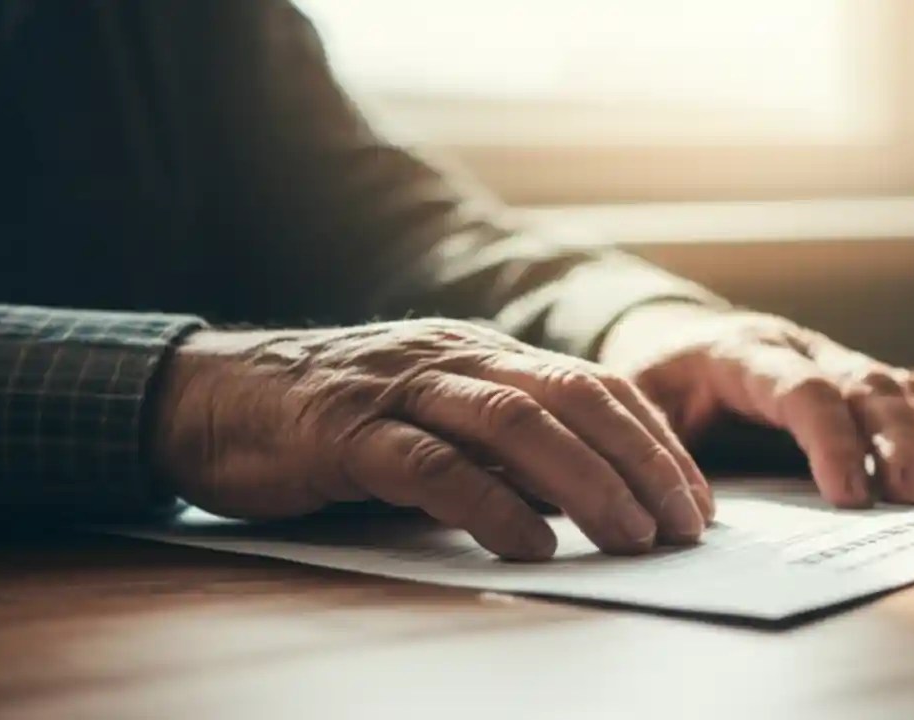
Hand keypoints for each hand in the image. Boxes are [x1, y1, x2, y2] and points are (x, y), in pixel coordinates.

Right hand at [152, 319, 709, 560]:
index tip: (697, 501)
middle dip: (642, 462)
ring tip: (633, 537)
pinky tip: (532, 546)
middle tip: (684, 526)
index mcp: (484, 356)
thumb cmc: (339, 419)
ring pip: (516, 423)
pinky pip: (432, 466)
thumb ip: (503, 447)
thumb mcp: (437, 421)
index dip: (656, 443)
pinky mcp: (347, 432)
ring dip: (588, 482)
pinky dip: (490, 505)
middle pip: (573, 399)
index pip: (596, 388)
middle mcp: (454, 360)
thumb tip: (591, 497)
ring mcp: (401, 390)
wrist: (216, 397)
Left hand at [599, 304, 913, 507]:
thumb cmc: (656, 383)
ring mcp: (830, 358)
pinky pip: (905, 396)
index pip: (800, 390)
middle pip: (862, 383)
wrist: (672, 342)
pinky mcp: (849, 379)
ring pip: (893, 385)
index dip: (830, 442)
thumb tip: (690, 508)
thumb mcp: (634, 405)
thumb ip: (652, 445)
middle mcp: (796, 347)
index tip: (849, 498)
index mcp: (738, 353)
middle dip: (894, 442)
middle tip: (910, 500)